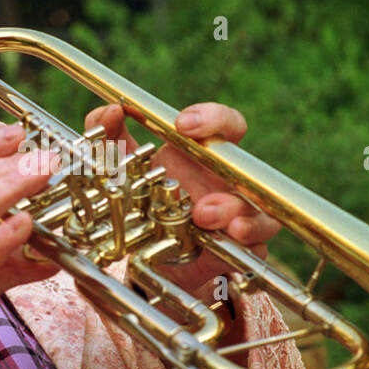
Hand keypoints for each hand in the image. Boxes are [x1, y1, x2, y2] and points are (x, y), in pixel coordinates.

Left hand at [84, 102, 280, 297]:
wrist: (156, 257)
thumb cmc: (150, 203)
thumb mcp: (125, 170)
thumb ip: (112, 139)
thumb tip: (110, 111)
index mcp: (206, 157)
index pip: (224, 125)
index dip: (211, 118)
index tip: (182, 123)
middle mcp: (228, 181)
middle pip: (247, 159)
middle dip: (230, 164)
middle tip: (196, 158)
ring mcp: (240, 212)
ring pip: (255, 201)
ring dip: (232, 206)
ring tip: (204, 213)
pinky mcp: (245, 245)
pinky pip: (258, 240)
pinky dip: (248, 236)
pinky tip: (232, 234)